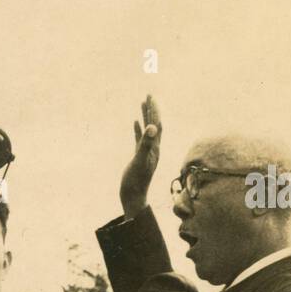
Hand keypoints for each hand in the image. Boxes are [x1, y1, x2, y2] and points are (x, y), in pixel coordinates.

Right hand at [120, 94, 161, 219]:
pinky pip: (139, 138)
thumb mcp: (140, 161)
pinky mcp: (138, 156)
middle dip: (152, 109)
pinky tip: (135, 122)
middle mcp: (153, 148)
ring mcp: (146, 151)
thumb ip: (146, 144)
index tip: (151, 97)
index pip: (157, 125)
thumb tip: (152, 127)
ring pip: (147, 130)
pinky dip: (138, 129)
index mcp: (155, 147)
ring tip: (142, 103)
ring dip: (145, 116)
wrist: (133, 196)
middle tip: (149, 95)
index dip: (154, 111)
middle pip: (154, 124)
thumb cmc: (136, 181)